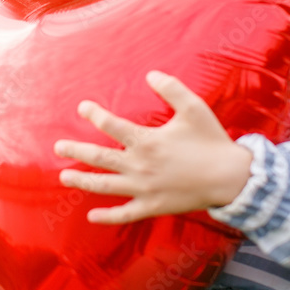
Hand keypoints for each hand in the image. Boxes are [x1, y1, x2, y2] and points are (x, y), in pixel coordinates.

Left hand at [53, 70, 252, 223]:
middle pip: (99, 158)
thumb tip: (150, 73)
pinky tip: (91, 216)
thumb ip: (171, 88)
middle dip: (76, 151)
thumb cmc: (212, 140)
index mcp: (146, 141)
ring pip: (105, 186)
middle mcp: (139, 166)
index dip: (94, 115)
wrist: (231, 178)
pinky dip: (107, 216)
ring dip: (82, 181)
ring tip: (64, 177)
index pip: (111, 126)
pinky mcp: (152, 206)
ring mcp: (144, 189)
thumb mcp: (194, 107)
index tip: (82, 108)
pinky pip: (124, 214)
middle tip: (58, 147)